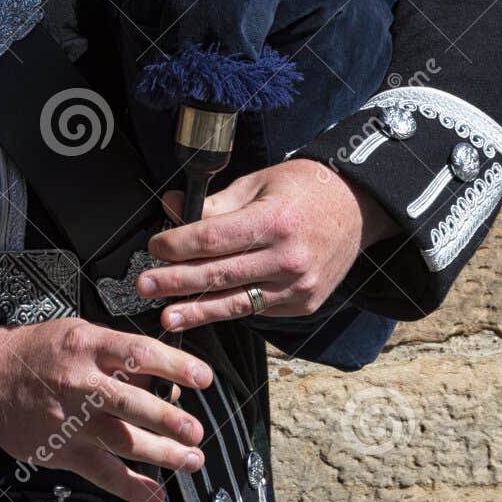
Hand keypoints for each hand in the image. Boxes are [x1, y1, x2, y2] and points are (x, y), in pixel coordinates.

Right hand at [0, 319, 211, 501]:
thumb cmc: (35, 354)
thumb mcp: (78, 334)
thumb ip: (120, 356)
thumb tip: (165, 382)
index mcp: (87, 347)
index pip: (139, 354)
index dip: (176, 367)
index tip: (202, 378)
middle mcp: (80, 383)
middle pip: (134, 403)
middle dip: (171, 420)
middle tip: (196, 430)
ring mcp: (71, 421)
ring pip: (123, 441)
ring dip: (162, 454)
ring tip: (189, 459)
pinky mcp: (62, 450)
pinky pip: (102, 473)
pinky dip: (131, 487)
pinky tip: (154, 494)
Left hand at [141, 158, 394, 331]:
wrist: (357, 208)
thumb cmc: (303, 191)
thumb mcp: (257, 184)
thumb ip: (213, 204)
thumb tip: (171, 208)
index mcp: (273, 221)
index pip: (212, 239)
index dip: (177, 245)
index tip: (154, 247)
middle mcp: (286, 257)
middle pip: (218, 274)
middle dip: (175, 282)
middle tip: (144, 285)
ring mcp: (297, 286)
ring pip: (235, 303)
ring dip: (196, 311)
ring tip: (165, 316)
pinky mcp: (302, 303)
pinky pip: (256, 309)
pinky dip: (228, 309)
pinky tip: (203, 310)